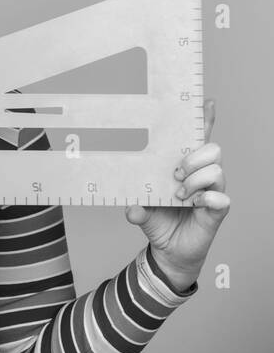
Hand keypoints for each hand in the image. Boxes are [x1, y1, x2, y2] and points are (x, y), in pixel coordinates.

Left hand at [126, 98, 228, 291]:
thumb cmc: (158, 221)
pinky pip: (221, 197)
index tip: (206, 101)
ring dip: (195, 179)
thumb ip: (136, 205)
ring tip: (179, 194)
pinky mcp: (216, 210)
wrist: (167, 251)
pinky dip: (207, 197)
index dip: (204, 120)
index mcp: (183, 167)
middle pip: (211, 148)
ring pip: (216, 170)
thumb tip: (131, 209)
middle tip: (174, 174)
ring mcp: (211, 191)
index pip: (196, 140)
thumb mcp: (141, 210)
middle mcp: (200, 175)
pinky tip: (195, 203)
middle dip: (193, 156)